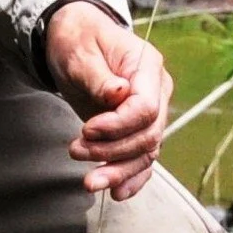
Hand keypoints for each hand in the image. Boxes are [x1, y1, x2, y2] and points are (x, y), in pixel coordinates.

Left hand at [43, 1, 173, 201]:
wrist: (75, 39)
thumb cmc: (78, 40)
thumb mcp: (81, 52)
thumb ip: (100, 77)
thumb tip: (119, 94)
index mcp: (148, 67)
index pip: (147, 107)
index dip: (119, 125)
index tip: (88, 130)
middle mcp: (157, 92)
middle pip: (147, 134)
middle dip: (112, 151)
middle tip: (76, 151)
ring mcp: (150, 112)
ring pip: (145, 152)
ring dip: (118, 172)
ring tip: (90, 182)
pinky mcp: (135, 128)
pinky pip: (142, 158)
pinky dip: (131, 178)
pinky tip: (118, 193)